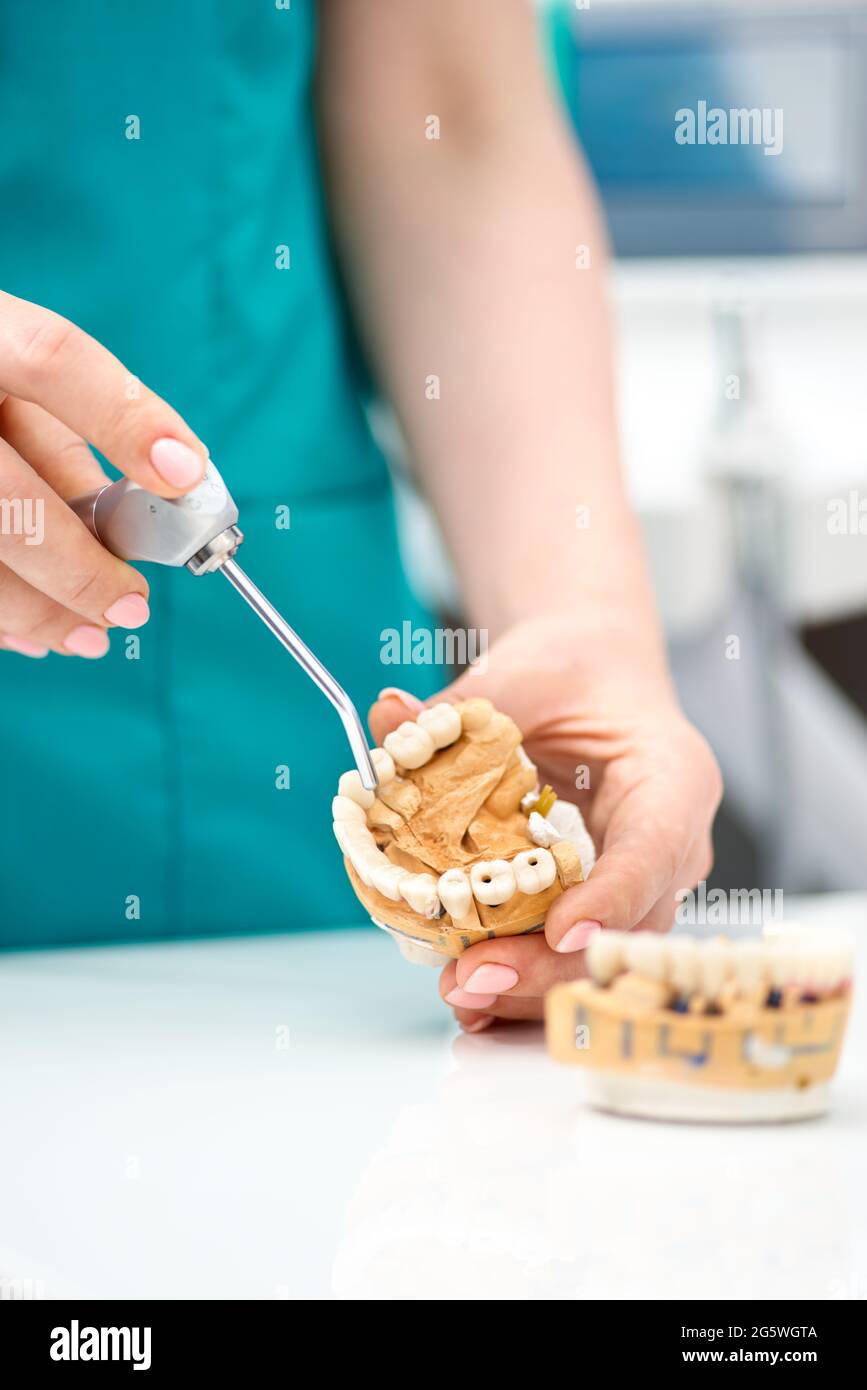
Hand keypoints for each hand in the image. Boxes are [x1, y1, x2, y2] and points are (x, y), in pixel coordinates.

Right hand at [0, 291, 207, 657]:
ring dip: (37, 609)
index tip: (186, 477)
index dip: (123, 418)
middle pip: (8, 499)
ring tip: (89, 636)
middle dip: (78, 567)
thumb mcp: (14, 376)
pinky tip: (28, 635)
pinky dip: (0, 619)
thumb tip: (151, 504)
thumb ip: (77, 427)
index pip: (49, 357)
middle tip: (131, 605)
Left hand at [368, 615, 721, 1028]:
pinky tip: (478, 1003)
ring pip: (604, 954)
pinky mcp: (610, 905)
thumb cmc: (572, 673)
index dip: (610, 898)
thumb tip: (389, 719)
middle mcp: (673, 843)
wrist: (593, 679)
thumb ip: (459, 706)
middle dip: (552, 963)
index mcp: (673, 776)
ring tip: (460, 992)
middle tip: (474, 977)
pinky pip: (579, 953)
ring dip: (534, 984)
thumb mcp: (518, 676)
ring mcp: (648, 884)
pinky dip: (530, 980)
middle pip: (629, 924)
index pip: (652, 848)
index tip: (559, 933)